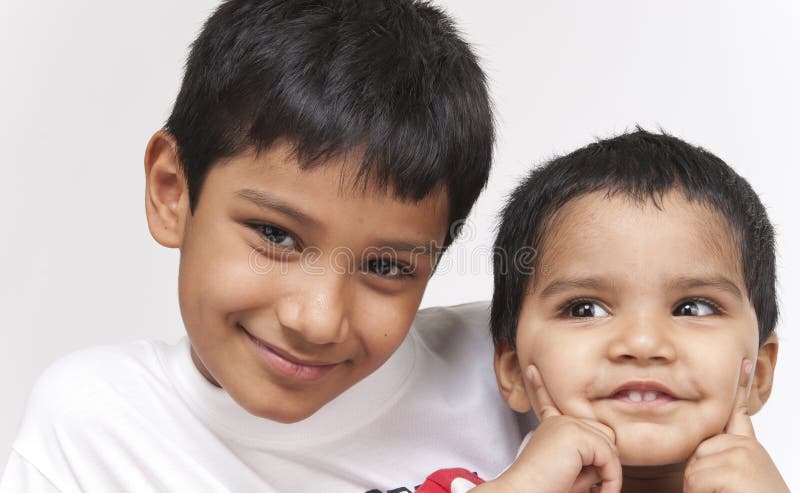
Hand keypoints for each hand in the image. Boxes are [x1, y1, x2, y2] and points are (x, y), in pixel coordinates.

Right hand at [479, 365, 621, 492]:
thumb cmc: (544, 488)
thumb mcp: (569, 467)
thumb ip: (587, 454)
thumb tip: (610, 452)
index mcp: (551, 425)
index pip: (549, 400)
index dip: (539, 385)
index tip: (532, 370)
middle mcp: (559, 420)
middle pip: (602, 432)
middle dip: (602, 459)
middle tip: (586, 482)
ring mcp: (568, 424)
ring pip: (610, 445)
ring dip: (606, 472)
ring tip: (588, 488)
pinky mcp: (577, 436)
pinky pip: (610, 457)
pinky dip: (611, 479)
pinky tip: (598, 490)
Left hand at [683, 360, 788, 491]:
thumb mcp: (741, 477)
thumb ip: (725, 459)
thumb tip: (704, 455)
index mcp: (747, 447)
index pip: (739, 412)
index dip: (740, 385)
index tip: (743, 361)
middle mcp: (746, 445)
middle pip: (695, 453)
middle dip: (700, 479)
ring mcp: (742, 452)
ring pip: (693, 469)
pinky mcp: (737, 466)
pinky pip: (698, 480)